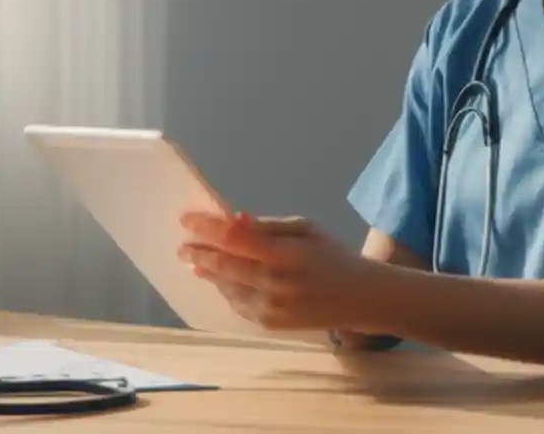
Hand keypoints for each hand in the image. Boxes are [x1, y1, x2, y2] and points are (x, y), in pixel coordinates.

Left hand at [178, 211, 381, 331]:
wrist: (360, 299)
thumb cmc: (332, 255)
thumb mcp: (305, 229)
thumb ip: (267, 227)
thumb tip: (233, 220)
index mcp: (284, 254)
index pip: (234, 238)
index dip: (206, 227)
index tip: (186, 219)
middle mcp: (274, 283)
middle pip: (223, 266)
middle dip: (198, 254)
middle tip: (182, 246)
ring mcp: (270, 308)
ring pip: (226, 287)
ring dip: (208, 273)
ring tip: (196, 262)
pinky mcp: (270, 324)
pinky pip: (238, 304)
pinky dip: (226, 289)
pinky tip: (220, 279)